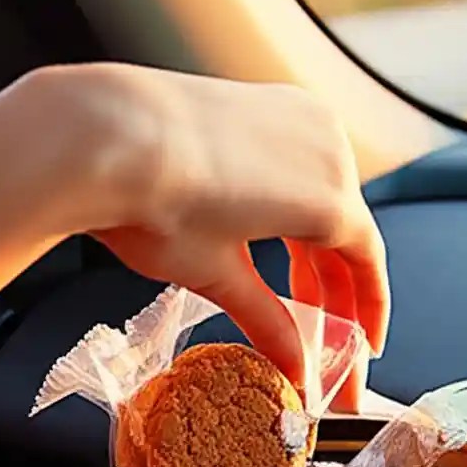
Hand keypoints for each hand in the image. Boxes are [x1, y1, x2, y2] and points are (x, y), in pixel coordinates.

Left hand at [38, 63, 390, 410]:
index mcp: (328, 197)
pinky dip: (293, 204)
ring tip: (296, 296)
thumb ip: (268, 320)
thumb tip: (294, 365)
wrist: (97, 134)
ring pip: (324, 195)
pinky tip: (271, 235)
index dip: (368, 310)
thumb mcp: (216, 275)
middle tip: (325, 336)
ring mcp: (298, 117)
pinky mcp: (266, 101)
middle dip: (336, 289)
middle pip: (346, 230)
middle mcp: (327, 149)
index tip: (365, 344)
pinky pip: (300, 163)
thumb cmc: (153, 202)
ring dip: (313, 248)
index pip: (368, 262)